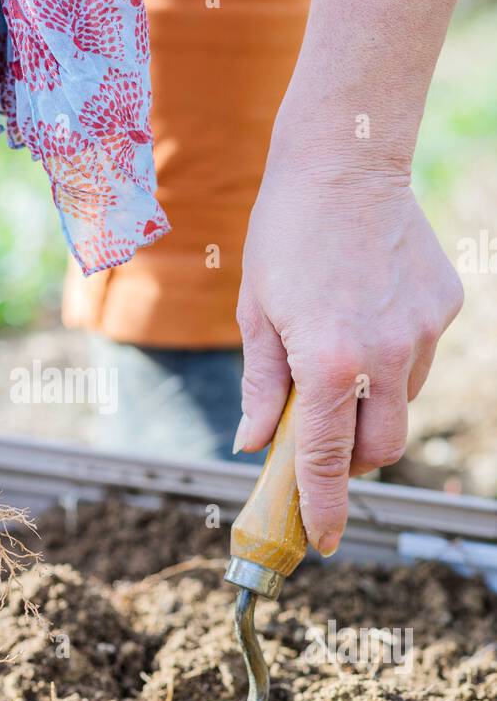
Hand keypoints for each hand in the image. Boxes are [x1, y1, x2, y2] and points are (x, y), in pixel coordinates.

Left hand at [235, 154, 462, 554]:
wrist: (344, 161)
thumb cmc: (285, 235)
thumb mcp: (256, 314)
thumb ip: (261, 386)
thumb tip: (254, 444)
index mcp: (329, 362)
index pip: (328, 459)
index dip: (325, 506)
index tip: (324, 539)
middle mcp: (386, 355)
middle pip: (380, 448)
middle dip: (351, 459)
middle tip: (321, 437)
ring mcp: (423, 332)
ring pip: (403, 403)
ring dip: (371, 404)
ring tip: (338, 353)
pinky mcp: (445, 307)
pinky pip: (420, 358)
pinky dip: (393, 360)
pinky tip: (367, 315)